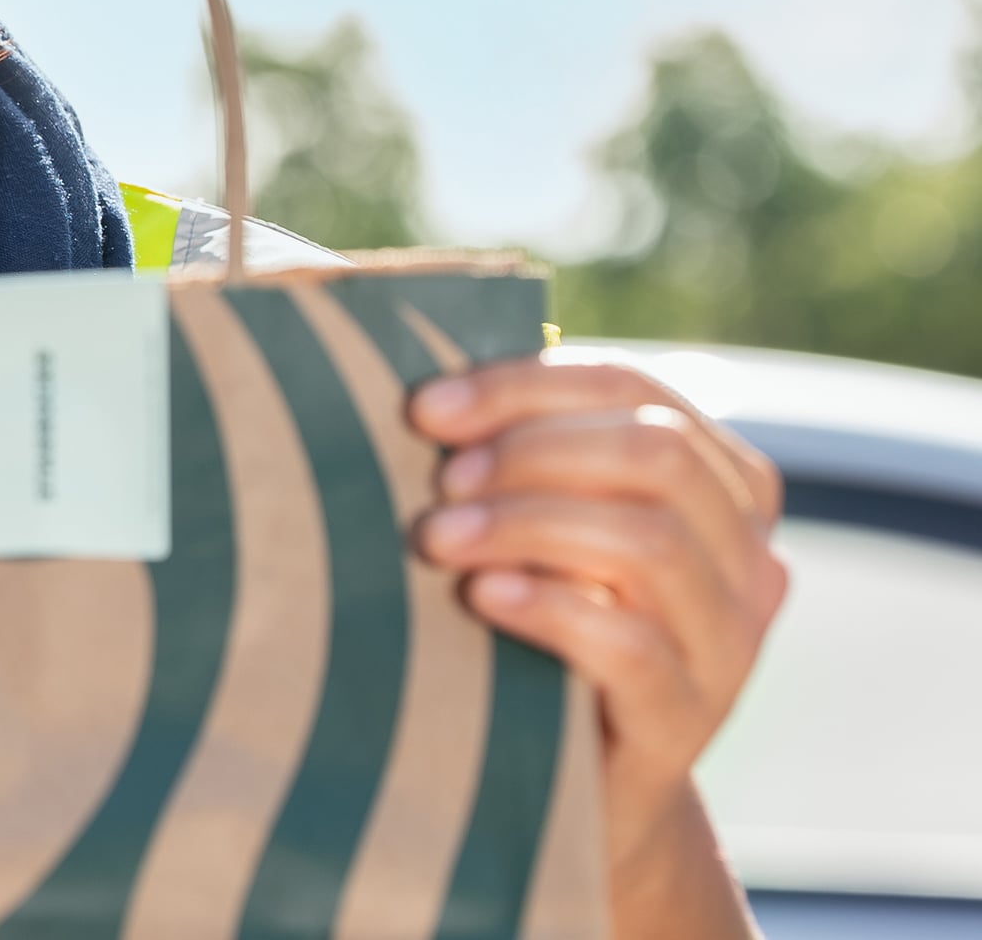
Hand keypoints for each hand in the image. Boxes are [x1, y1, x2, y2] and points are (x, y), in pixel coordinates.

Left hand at [409, 350, 786, 931]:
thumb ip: (524, 459)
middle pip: (656, 455)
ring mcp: (728, 642)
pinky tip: (482, 598)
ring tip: (437, 540)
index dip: (524, 386)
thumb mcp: (544, 530)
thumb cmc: (539, 626)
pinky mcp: (687, 718)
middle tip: (439, 482)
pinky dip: (549, 607)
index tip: (424, 407)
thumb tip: (426, 390)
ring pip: (650, 543)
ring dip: (528, 524)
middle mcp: (744, 555)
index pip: (633, 391)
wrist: (574, 784)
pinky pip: (633, 645)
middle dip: (531, 452)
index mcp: (718, 484)